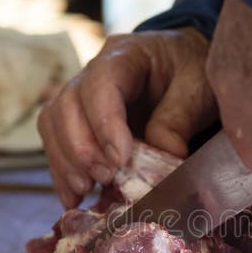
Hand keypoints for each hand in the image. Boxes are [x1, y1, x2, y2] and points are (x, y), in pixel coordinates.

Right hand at [38, 28, 214, 207]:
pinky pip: (56, 142)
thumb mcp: (198, 90)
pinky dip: (63, 172)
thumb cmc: (192, 73)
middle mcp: (95, 71)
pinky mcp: (79, 120)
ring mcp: (82, 95)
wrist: (186, 69)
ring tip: (85, 190)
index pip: (102, 83)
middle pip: (67, 105)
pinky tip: (75, 199)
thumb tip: (165, 156)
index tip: (119, 159)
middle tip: (104, 177)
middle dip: (80, 147)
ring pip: (53, 124)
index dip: (104, 122)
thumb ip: (179, 120)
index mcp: (127, 54)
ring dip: (66, 162)